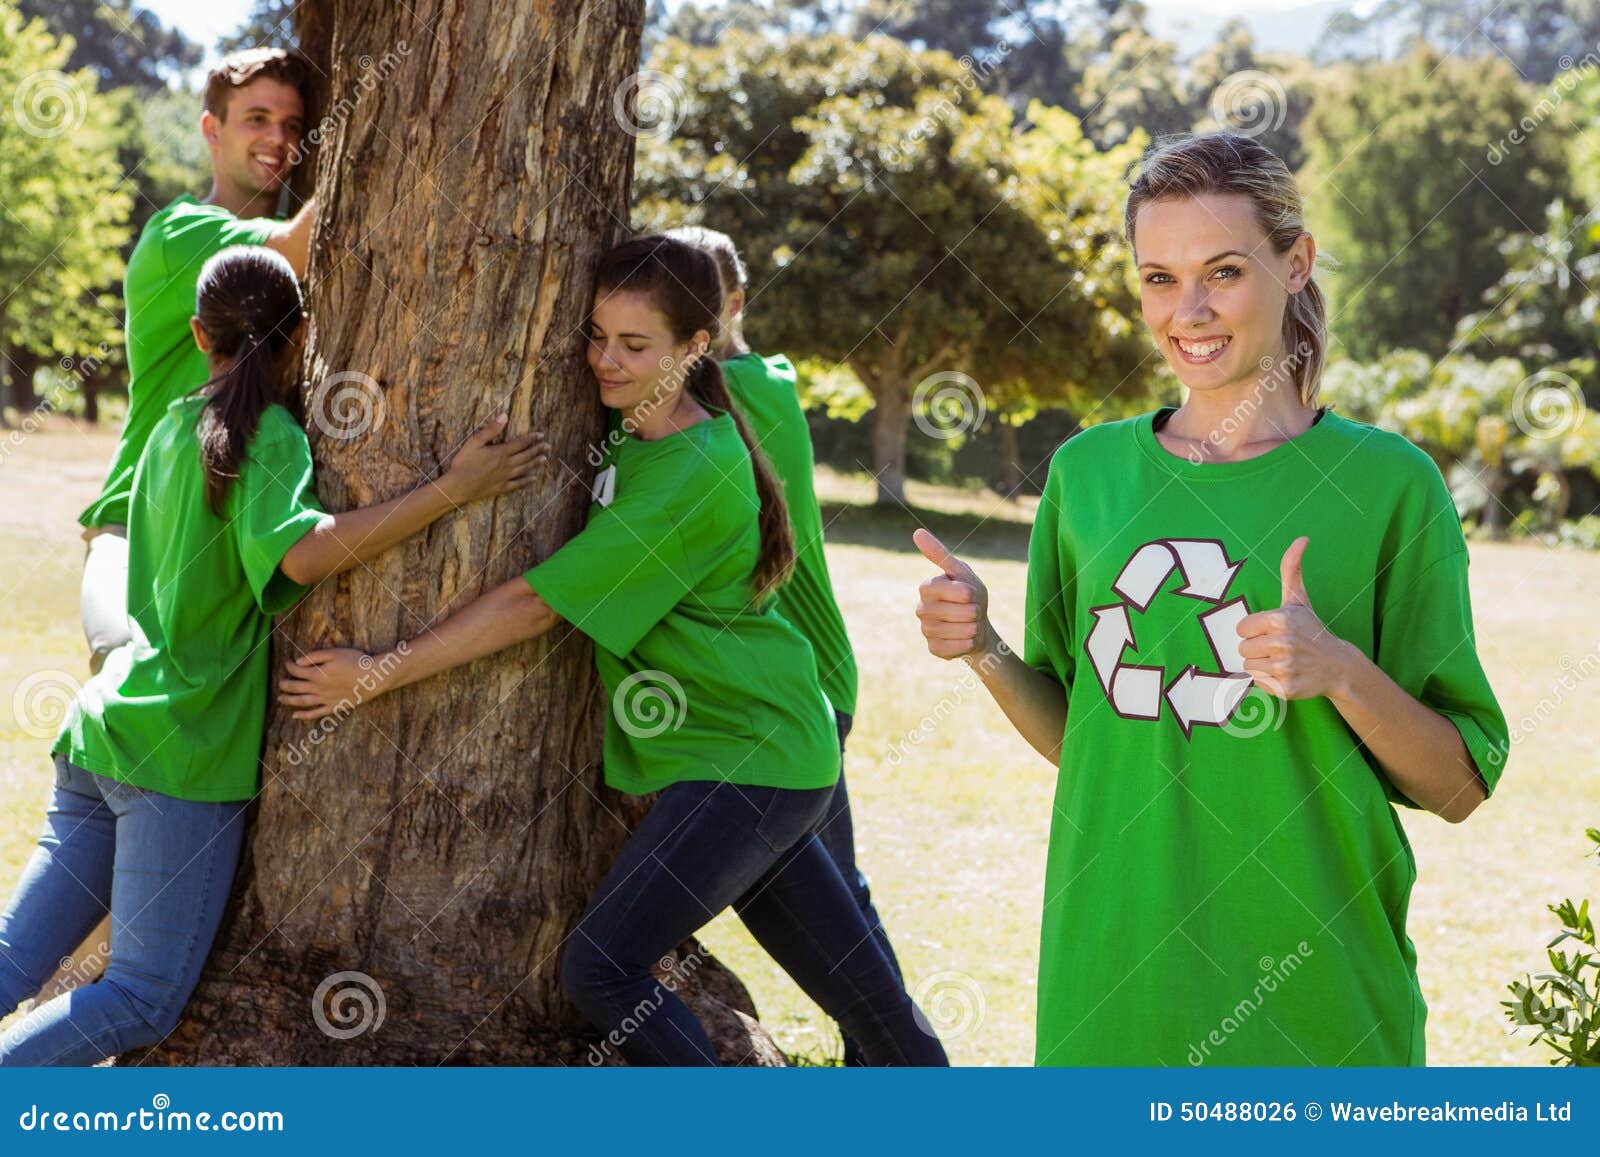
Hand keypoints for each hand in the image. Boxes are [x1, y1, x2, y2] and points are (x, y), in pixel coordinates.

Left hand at [278, 647, 394, 720]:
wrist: (373, 677)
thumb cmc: (356, 662)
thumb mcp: (334, 653)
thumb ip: (314, 656)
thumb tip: (298, 662)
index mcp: (318, 674)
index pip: (297, 671)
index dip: (289, 666)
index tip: (288, 662)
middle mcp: (319, 689)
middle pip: (296, 687)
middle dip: (285, 684)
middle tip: (280, 682)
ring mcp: (326, 699)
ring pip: (302, 701)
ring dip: (289, 700)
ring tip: (280, 698)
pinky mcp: (334, 707)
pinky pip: (316, 713)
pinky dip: (304, 715)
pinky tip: (295, 715)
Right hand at [439, 415, 548, 504]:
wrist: (458, 486)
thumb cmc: (464, 462)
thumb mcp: (474, 442)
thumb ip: (491, 429)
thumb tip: (504, 416)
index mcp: (501, 452)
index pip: (521, 443)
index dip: (532, 438)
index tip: (541, 435)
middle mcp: (506, 465)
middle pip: (526, 456)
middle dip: (537, 450)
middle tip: (548, 446)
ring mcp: (505, 477)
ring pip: (524, 469)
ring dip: (535, 463)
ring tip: (544, 459)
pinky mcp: (501, 487)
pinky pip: (518, 484)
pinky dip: (526, 481)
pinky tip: (533, 479)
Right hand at [914, 528, 995, 661]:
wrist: (979, 626)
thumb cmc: (970, 596)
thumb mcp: (961, 572)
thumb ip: (940, 554)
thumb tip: (917, 532)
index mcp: (927, 588)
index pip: (944, 589)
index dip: (965, 593)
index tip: (971, 593)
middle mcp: (921, 609)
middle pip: (956, 611)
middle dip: (973, 611)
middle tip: (973, 610)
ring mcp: (925, 630)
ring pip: (956, 630)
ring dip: (972, 627)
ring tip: (971, 624)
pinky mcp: (933, 648)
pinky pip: (954, 648)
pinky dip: (967, 643)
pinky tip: (966, 639)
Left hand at [1236, 536, 1354, 699]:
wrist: (1338, 665)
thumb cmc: (1311, 629)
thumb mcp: (1298, 599)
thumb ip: (1291, 568)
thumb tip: (1302, 538)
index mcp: (1280, 619)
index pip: (1241, 628)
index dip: (1254, 630)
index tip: (1271, 631)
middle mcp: (1282, 643)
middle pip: (1242, 648)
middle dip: (1257, 648)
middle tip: (1278, 647)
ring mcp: (1285, 667)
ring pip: (1249, 666)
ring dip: (1262, 664)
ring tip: (1282, 660)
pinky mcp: (1285, 688)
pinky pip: (1259, 683)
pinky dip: (1269, 681)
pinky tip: (1286, 674)